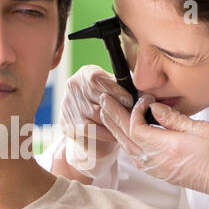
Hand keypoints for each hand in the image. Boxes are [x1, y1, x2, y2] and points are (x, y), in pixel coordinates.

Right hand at [60, 64, 134, 178]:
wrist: (88, 129)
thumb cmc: (105, 105)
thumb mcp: (112, 90)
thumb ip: (122, 87)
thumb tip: (141, 92)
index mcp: (85, 73)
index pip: (99, 79)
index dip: (116, 91)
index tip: (131, 101)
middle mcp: (73, 87)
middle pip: (99, 99)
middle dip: (119, 108)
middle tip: (135, 116)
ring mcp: (67, 106)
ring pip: (97, 115)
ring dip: (115, 122)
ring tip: (129, 126)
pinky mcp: (67, 125)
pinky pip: (92, 130)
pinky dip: (106, 133)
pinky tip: (117, 135)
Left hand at [99, 93, 208, 208]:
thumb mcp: (201, 128)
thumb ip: (173, 118)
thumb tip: (154, 107)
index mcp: (165, 149)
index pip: (135, 127)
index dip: (134, 110)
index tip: (144, 98)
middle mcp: (157, 162)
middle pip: (126, 138)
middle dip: (113, 117)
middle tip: (104, 100)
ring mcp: (158, 171)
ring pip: (129, 149)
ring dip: (118, 130)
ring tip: (110, 114)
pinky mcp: (163, 174)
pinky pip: (138, 158)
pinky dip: (129, 143)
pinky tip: (128, 134)